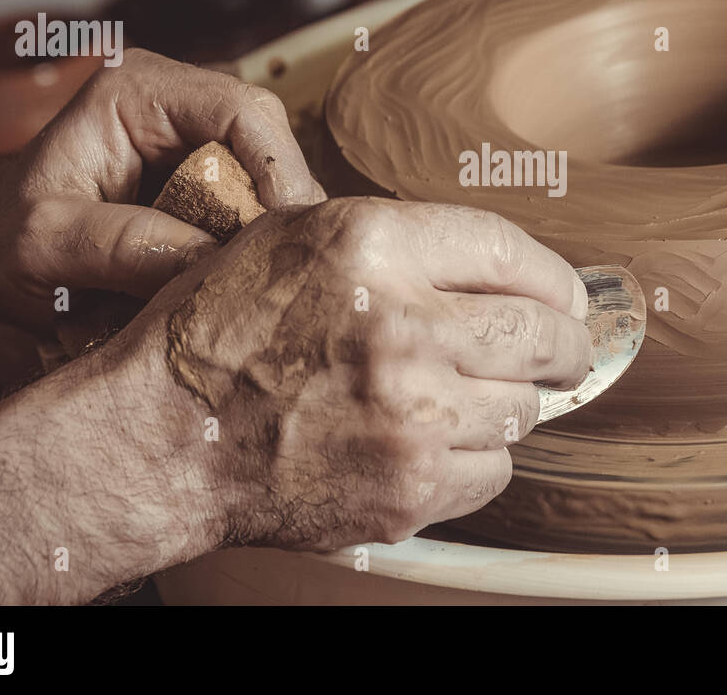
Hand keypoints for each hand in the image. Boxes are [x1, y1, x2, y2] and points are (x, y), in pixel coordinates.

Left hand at [0, 48, 323, 332]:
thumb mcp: (43, 247)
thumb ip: (121, 248)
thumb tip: (212, 261)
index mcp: (137, 91)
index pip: (242, 110)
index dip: (279, 170)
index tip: (284, 237)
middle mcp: (177, 100)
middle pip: (271, 138)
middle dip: (287, 201)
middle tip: (291, 265)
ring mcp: (195, 136)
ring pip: (274, 170)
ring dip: (278, 223)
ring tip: (274, 274)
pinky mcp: (204, 174)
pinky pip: (256, 198)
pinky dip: (261, 236)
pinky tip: (254, 272)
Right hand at [125, 196, 591, 549]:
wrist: (160, 438)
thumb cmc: (217, 333)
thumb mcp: (294, 238)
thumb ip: (398, 241)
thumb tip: (498, 268)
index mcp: (373, 247)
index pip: (511, 252)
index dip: (554, 277)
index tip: (565, 296)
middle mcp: (402, 326)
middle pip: (543, 335)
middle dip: (563, 343)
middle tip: (558, 350)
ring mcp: (411, 416)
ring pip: (525, 409)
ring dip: (507, 402)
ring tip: (464, 397)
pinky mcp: (409, 488)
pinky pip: (494, 472)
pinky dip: (477, 459)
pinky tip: (434, 444)